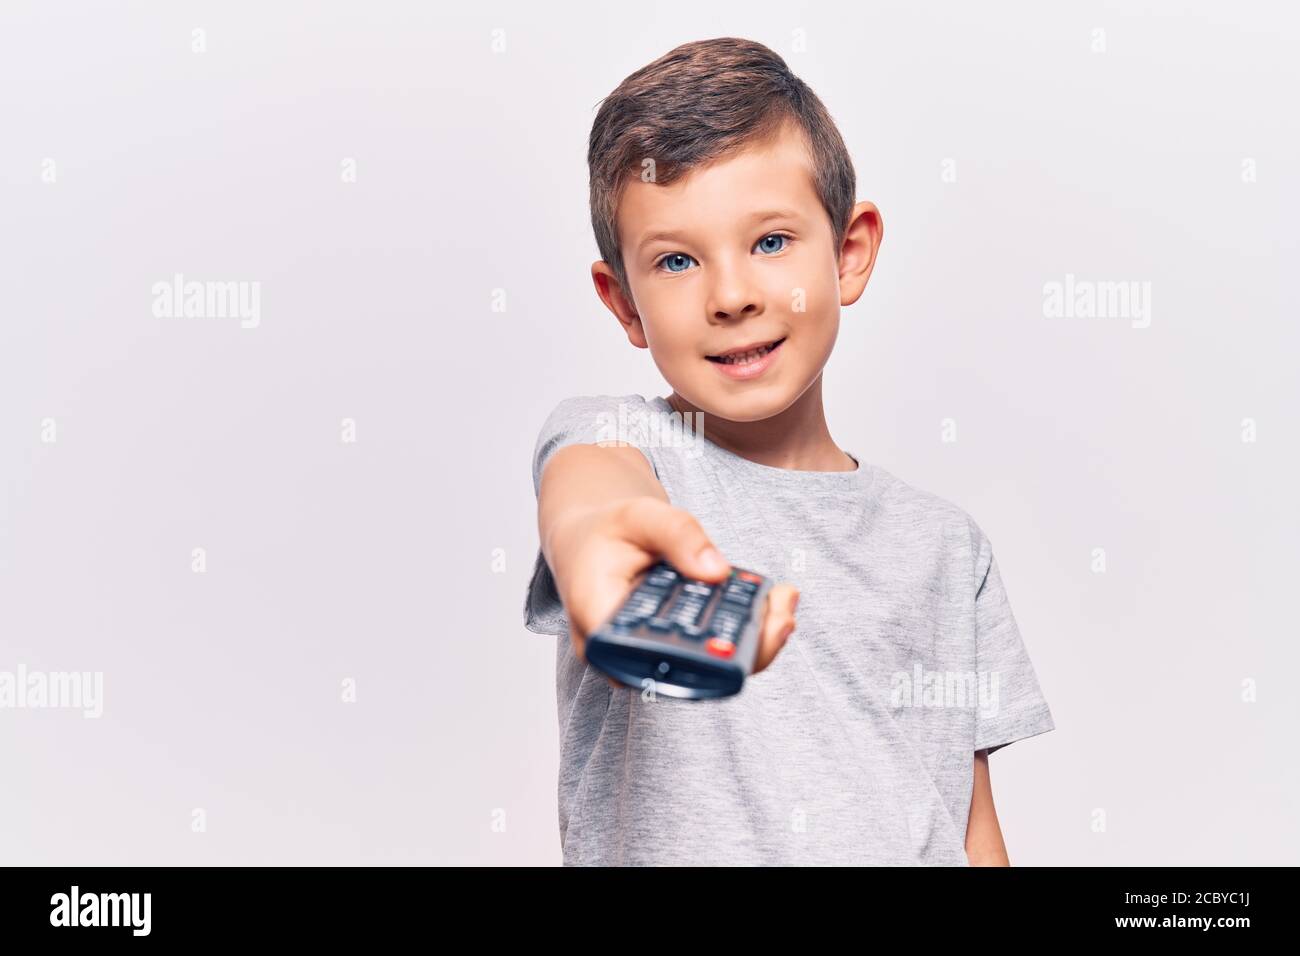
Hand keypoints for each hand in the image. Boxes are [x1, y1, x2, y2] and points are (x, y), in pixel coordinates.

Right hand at [547, 496, 798, 688]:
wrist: (589, 543)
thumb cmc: (606, 532)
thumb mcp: (637, 515)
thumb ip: (676, 533)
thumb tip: (719, 571)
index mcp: (600, 625)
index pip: (651, 657)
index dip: (701, 660)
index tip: (740, 641)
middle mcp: (626, 654)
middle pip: (692, 670)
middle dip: (745, 648)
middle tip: (782, 615)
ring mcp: (652, 656)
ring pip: (710, 667)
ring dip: (755, 640)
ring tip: (785, 602)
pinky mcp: (674, 649)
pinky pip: (714, 651)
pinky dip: (747, 630)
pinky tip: (774, 603)